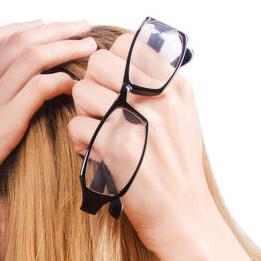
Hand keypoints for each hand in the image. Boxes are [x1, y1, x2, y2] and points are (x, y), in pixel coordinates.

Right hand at [0, 20, 97, 230]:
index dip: (20, 27)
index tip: (43, 26)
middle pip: (18, 39)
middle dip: (54, 28)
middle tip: (80, 26)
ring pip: (33, 56)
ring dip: (65, 46)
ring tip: (89, 46)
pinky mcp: (3, 122)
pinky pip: (39, 88)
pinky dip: (60, 80)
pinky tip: (74, 84)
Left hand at [67, 32, 218, 253]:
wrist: (183, 215)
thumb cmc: (176, 169)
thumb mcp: (180, 117)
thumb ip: (155, 87)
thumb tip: (120, 62)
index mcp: (174, 86)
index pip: (128, 45)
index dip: (109, 61)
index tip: (111, 84)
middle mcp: (157, 98)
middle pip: (98, 64)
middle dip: (91, 86)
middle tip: (101, 111)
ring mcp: (136, 120)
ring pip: (82, 92)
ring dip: (83, 114)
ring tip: (99, 134)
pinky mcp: (115, 147)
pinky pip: (76, 126)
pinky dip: (79, 142)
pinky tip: (96, 155)